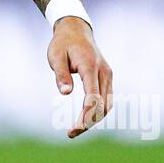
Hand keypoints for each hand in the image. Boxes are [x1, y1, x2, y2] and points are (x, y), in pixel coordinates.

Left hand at [46, 17, 112, 137]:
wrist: (76, 29)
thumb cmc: (62, 43)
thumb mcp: (55, 56)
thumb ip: (61, 74)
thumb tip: (65, 93)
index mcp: (90, 66)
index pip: (93, 97)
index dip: (85, 116)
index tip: (74, 129)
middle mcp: (103, 72)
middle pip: (102, 104)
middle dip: (89, 122)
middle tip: (71, 133)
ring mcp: (108, 75)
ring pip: (107, 104)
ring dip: (95, 119)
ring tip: (76, 129)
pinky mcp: (107, 77)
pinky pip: (106, 99)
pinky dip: (98, 111)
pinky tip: (85, 118)